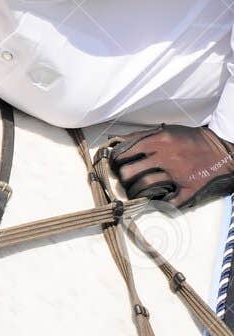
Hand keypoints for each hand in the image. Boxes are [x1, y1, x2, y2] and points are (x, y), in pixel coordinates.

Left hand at [108, 123, 233, 210]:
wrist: (222, 152)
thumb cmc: (192, 140)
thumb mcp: (168, 131)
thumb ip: (143, 135)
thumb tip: (116, 140)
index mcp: (159, 141)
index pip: (126, 152)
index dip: (116, 160)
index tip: (114, 164)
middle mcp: (166, 157)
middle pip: (130, 172)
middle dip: (122, 179)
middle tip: (122, 181)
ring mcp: (176, 175)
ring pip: (143, 187)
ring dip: (133, 193)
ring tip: (132, 193)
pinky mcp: (187, 189)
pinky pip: (168, 202)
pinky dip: (159, 205)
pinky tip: (153, 203)